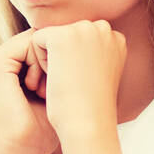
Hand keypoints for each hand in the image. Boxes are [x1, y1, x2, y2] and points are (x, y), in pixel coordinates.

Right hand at [0, 27, 59, 153]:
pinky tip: (46, 85)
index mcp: (11, 66)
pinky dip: (42, 61)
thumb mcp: (55, 90)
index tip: (71, 80)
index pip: (43, 42)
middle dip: (58, 55)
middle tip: (63, 83)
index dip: (63, 54)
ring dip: (51, 59)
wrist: (23, 146)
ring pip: (36, 39)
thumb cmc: (44, 127)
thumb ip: (63, 67)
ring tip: (53, 87)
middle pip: (40, 38)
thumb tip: (93, 48)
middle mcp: (1, 60)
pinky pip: (27, 45)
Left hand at [28, 20, 126, 139]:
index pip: (79, 39)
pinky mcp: (62, 36)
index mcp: (115, 38)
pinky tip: (54, 79)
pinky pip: (37, 41)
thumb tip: (76, 49)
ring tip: (64, 83)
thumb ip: (94, 55)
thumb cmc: (92, 109)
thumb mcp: (100, 75)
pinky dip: (40, 62)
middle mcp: (103, 29)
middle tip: (71, 85)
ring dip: (51, 61)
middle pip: (65, 35)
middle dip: (61, 58)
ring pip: (51, 38)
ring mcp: (83, 30)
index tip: (80, 84)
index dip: (73, 62)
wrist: (89, 124)